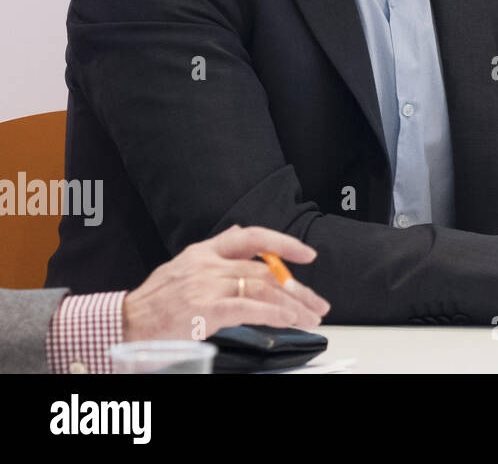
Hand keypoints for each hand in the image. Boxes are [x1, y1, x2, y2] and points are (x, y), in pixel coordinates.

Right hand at [122, 225, 330, 340]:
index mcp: (205, 251)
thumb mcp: (183, 264)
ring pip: (262, 289)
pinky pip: (248, 308)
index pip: (252, 236)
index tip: (307, 254)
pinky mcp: (204, 309)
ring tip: (310, 317)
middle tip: (317, 302)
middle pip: (265, 271)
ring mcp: (206, 286)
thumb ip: (215, 249)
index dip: (283, 243)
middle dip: (297, 289)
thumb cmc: (155, 301)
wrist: (123, 323)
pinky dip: (273, 313)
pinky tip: (289, 320)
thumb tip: (238, 231)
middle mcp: (209, 264)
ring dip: (292, 305)